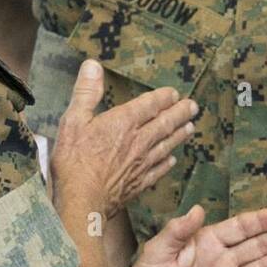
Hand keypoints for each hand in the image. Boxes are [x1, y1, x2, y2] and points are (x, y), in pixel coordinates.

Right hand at [50, 59, 196, 217]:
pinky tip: (172, 160)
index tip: (173, 93)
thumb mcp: (73, 120)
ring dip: (179, 135)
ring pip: (166, 145)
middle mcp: (138, 141)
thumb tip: (92, 66)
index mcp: (123, 122)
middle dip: (180, 113)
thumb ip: (86, 92)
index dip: (163, 97)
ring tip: (190, 128)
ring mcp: (141, 163)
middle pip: (165, 123)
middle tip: (193, 107)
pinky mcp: (139, 183)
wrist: (83, 201)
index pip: (149, 105)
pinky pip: (159, 170)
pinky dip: (167, 163)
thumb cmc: (74, 162)